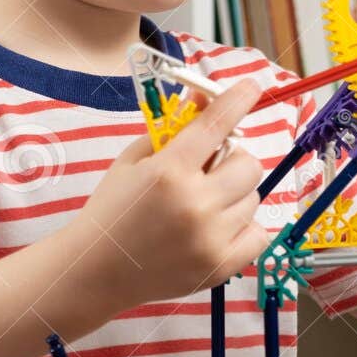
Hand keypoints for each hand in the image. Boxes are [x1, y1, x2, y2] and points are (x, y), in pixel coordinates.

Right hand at [67, 80, 266, 310]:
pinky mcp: (220, 267)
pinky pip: (259, 235)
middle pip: (248, 165)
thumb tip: (204, 99)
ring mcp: (211, 239)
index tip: (252, 85)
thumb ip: (171, 129)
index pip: (216, 125)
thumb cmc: (113, 209)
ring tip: (205, 205)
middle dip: (232, 161)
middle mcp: (195, 204)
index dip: (237, 100)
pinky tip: (219, 227)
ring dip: (234, 195)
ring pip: (253, 199)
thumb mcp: (132, 161)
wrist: (97, 270)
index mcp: (168, 171)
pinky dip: (244, 227)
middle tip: (212, 169)